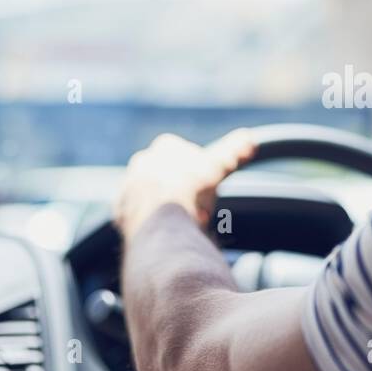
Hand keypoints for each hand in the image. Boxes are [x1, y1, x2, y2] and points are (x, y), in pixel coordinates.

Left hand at [114, 129, 256, 238]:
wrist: (161, 228)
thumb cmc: (190, 193)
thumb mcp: (217, 167)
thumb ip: (232, 151)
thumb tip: (248, 137)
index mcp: (163, 147)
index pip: (186, 153)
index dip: (201, 171)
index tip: (209, 187)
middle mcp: (140, 163)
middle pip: (169, 174)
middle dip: (184, 188)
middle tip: (199, 207)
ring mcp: (129, 188)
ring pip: (154, 195)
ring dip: (169, 206)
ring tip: (187, 223)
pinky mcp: (122, 213)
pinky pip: (141, 216)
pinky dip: (154, 223)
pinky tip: (169, 233)